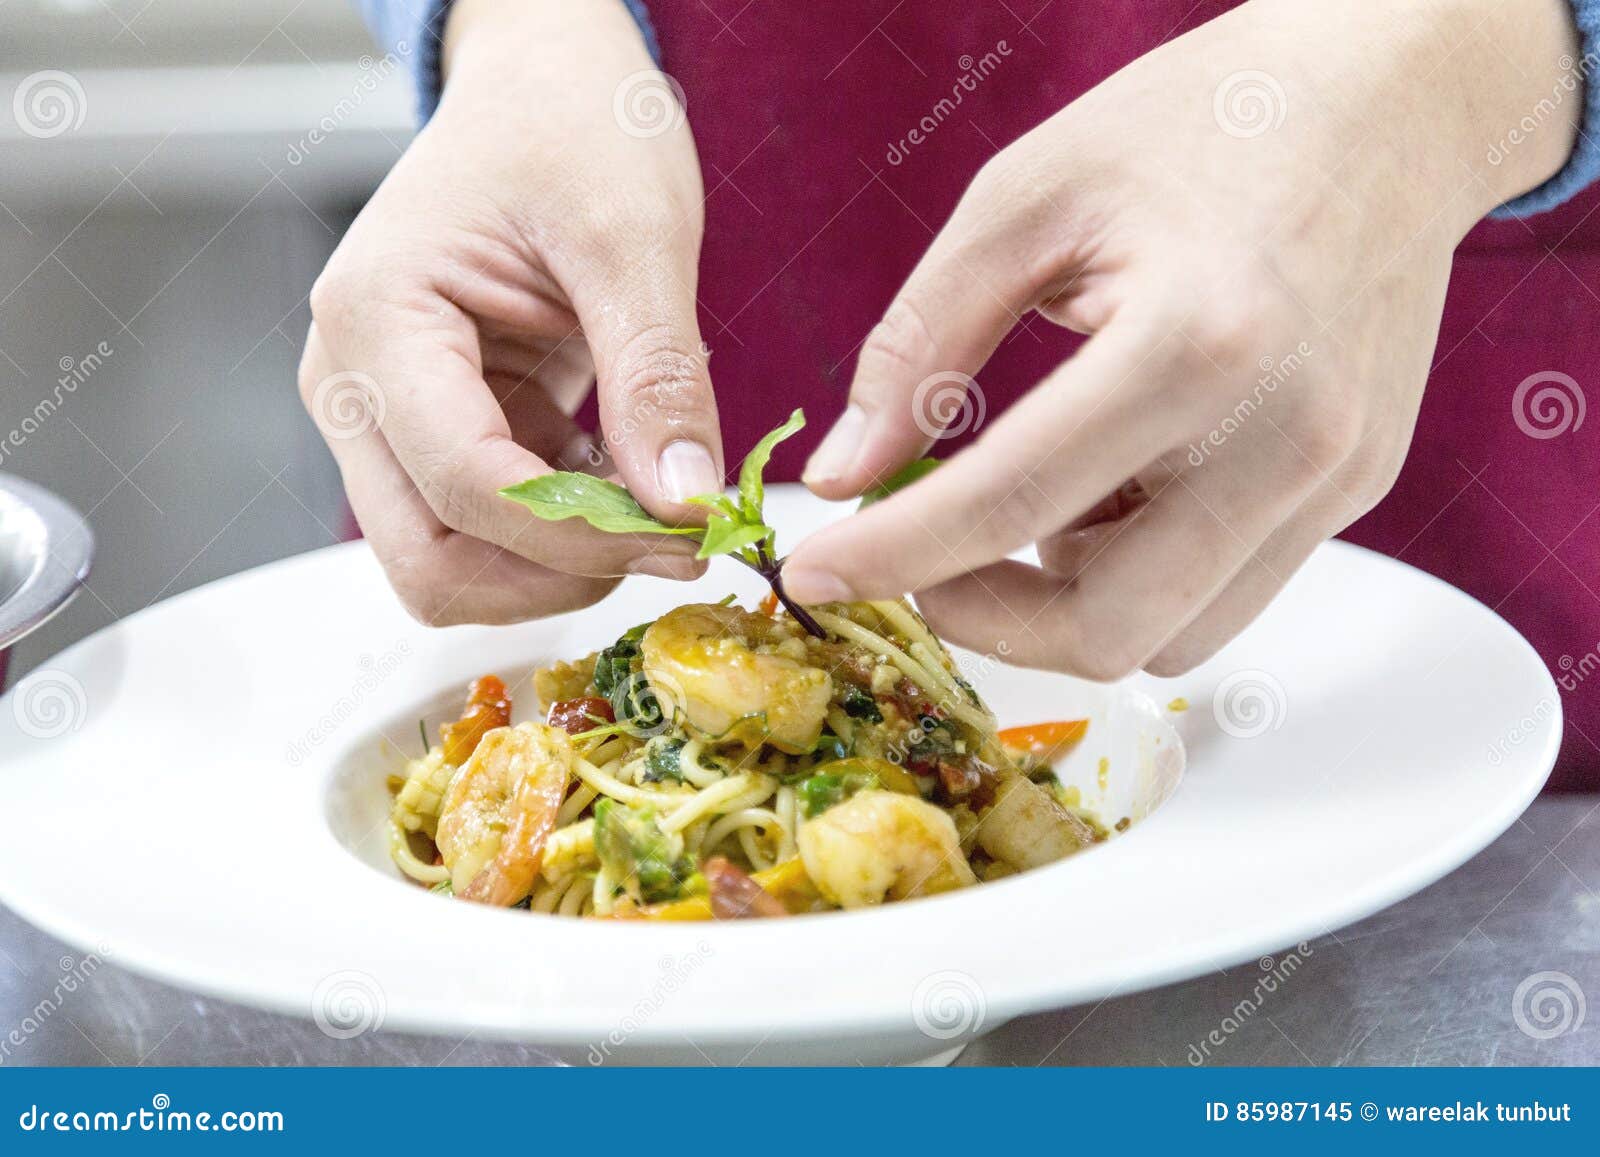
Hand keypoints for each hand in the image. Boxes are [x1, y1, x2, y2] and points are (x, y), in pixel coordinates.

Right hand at [300, 0, 719, 625]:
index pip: (465, 484)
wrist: (541, 83)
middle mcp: (354, 382)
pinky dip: (562, 531)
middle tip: (667, 546)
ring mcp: (385, 412)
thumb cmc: (570, 124)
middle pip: (430, 559)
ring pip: (452, 559)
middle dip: (553, 576)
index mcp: (378, 321)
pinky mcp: (433, 427)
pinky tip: (628, 477)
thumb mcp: (632, 236)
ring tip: (654, 506)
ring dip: (557, 563)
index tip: (686, 539)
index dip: (580, 537)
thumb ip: (655, 376)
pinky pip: (488, 523)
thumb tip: (683, 504)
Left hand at [786, 0, 1578, 677]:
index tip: (813, 573)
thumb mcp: (1025, 200)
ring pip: (1171, 637)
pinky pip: (1226, 593)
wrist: (1388, 100)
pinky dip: (1142, 575)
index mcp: (1193, 340)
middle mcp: (1285, 434)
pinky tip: (1115, 489)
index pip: (1010, 501)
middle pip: (1107, 627)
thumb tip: (845, 471)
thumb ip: (922, 345)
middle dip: (988, 616)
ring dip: (1069, 602)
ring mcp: (1334, 475)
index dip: (890, 556)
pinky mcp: (1357, 489)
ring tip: (1036, 498)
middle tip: (926, 560)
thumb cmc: (1199, 124)